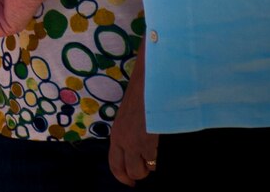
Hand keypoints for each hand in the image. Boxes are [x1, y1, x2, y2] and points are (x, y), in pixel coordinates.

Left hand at [110, 68, 157, 184]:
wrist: (149, 87)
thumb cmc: (140, 100)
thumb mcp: (126, 119)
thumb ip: (126, 134)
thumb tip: (131, 151)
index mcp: (115, 135)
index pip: (113, 164)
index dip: (121, 177)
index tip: (129, 183)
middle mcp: (122, 141)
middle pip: (127, 172)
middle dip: (136, 176)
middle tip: (144, 172)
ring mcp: (134, 143)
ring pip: (140, 170)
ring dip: (147, 168)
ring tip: (151, 157)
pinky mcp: (148, 142)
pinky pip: (152, 160)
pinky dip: (155, 159)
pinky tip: (156, 149)